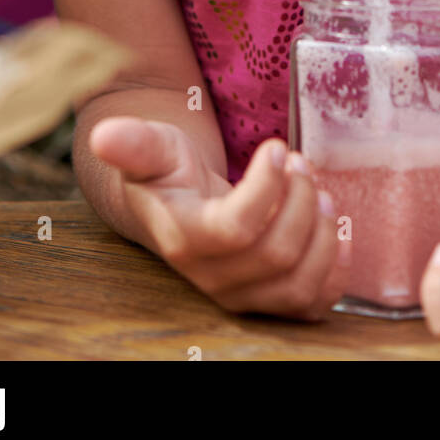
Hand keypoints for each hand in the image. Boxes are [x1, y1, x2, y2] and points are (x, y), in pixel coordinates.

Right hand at [89, 119, 350, 319]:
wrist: (177, 205)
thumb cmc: (167, 172)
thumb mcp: (151, 149)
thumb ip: (132, 144)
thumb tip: (102, 135)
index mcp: (183, 238)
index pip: (236, 228)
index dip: (266, 186)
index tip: (275, 146)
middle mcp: (213, 278)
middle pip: (276, 254)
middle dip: (300, 200)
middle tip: (301, 163)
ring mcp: (244, 295)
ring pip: (298, 285)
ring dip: (321, 234)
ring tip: (319, 191)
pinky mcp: (270, 301)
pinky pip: (312, 304)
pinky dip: (334, 270)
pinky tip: (336, 230)